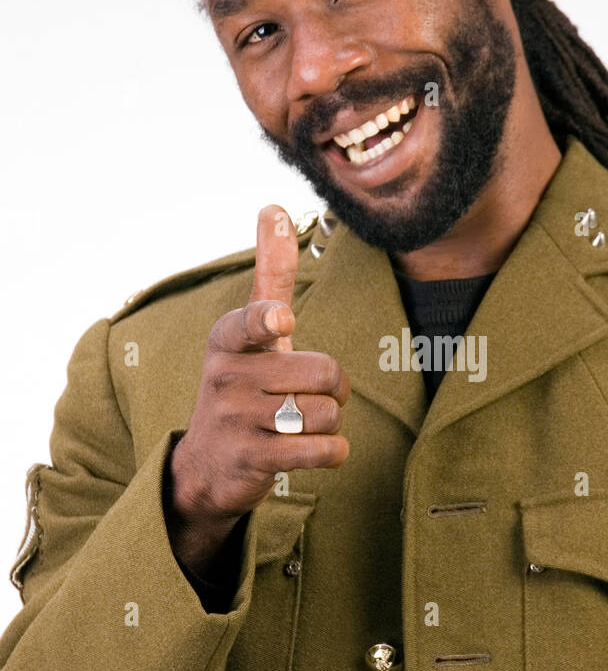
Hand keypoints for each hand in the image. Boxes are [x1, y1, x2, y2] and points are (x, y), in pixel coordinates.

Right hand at [166, 205, 349, 571]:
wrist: (208, 464)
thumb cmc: (245, 384)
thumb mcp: (251, 331)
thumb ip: (269, 273)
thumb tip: (273, 205)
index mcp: (228, 339)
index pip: (250, 322)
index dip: (269, 320)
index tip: (280, 321)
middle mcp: (227, 377)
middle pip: (325, 374)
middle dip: (335, 388)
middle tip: (310, 395)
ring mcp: (237, 421)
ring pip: (327, 413)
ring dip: (330, 421)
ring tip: (300, 423)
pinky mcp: (253, 461)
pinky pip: (324, 449)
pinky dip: (333, 451)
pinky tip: (313, 448)